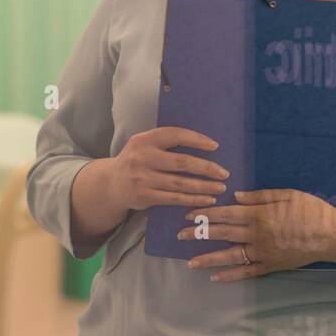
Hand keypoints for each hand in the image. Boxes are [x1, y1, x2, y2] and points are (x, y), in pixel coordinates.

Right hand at [103, 127, 228, 212]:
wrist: (111, 184)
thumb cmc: (136, 161)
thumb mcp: (144, 144)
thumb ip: (165, 142)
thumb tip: (203, 142)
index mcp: (144, 139)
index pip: (175, 135)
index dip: (196, 139)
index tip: (215, 146)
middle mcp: (142, 158)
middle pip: (181, 162)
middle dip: (206, 168)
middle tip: (224, 173)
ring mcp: (142, 178)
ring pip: (180, 183)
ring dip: (204, 186)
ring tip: (220, 187)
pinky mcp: (145, 196)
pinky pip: (174, 198)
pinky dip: (193, 199)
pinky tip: (207, 199)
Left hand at [180, 189, 335, 280]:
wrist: (332, 236)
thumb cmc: (311, 210)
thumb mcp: (288, 194)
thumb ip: (260, 196)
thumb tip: (234, 197)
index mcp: (259, 215)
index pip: (225, 214)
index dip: (205, 214)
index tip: (188, 215)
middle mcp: (257, 235)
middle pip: (223, 234)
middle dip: (199, 234)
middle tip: (179, 236)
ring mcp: (264, 253)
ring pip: (231, 256)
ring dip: (209, 258)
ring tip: (190, 262)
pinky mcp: (271, 266)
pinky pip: (248, 272)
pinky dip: (231, 275)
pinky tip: (216, 277)